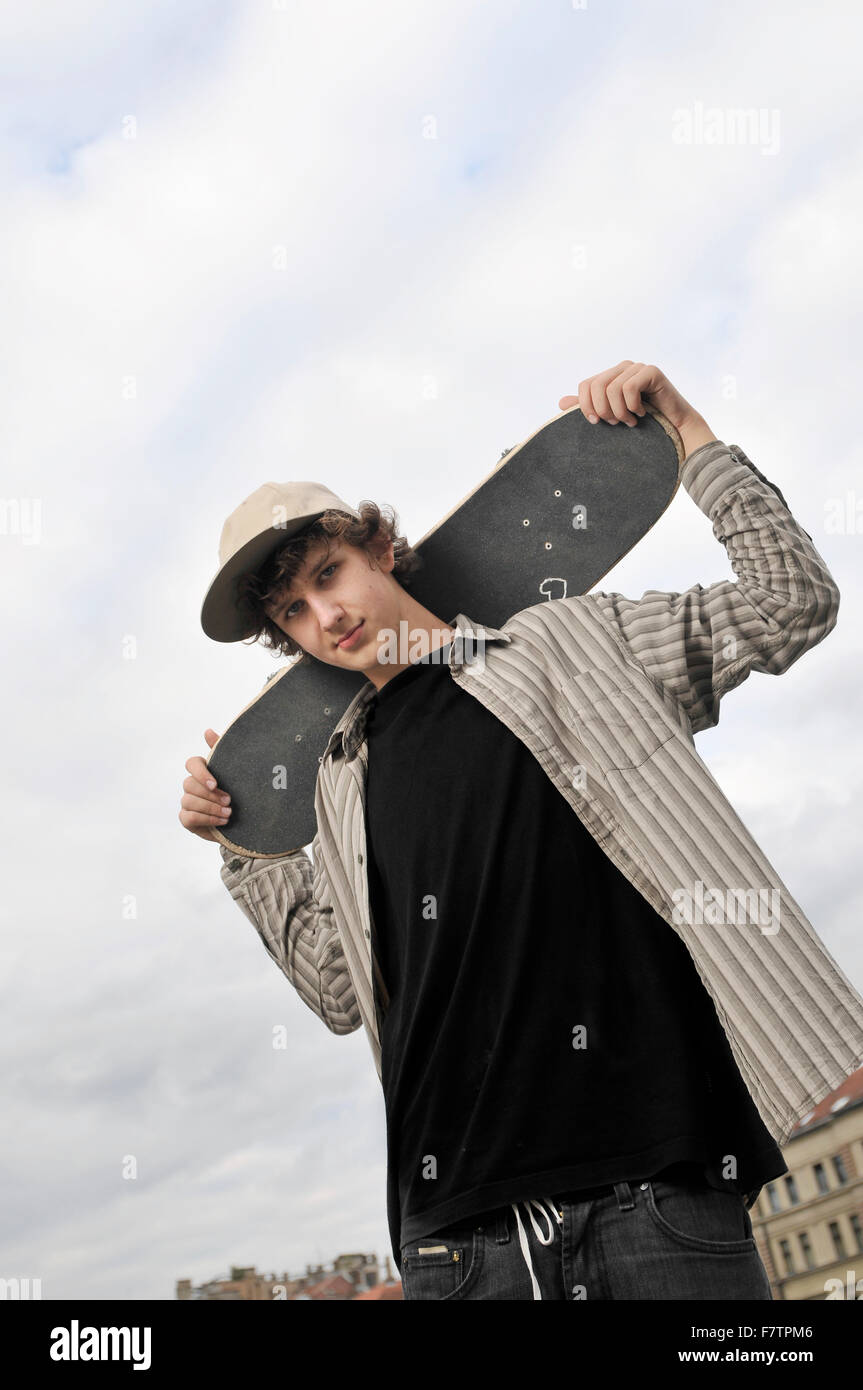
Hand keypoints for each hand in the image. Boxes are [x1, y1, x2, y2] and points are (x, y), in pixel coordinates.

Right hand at [179, 729, 230, 841]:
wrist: (244, 820)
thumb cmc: (238, 792)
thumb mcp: (233, 771)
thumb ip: (221, 751)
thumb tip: (207, 731)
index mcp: (202, 770)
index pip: (192, 763)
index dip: (201, 773)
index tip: (215, 784)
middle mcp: (191, 785)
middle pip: (190, 784)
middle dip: (210, 795)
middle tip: (229, 801)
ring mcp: (187, 802)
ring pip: (189, 801)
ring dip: (210, 808)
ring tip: (229, 813)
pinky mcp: (186, 819)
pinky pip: (188, 817)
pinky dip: (206, 819)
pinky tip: (222, 822)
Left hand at [559, 360, 705, 433]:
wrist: (674, 428)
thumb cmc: (642, 423)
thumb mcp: (610, 416)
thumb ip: (588, 408)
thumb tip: (560, 402)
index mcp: (611, 376)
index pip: (586, 384)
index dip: (585, 405)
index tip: (595, 422)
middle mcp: (623, 368)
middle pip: (596, 385)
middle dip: (602, 410)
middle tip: (615, 423)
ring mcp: (638, 367)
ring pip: (612, 388)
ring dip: (620, 411)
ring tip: (630, 421)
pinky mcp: (652, 371)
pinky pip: (629, 387)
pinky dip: (632, 406)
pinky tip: (642, 414)